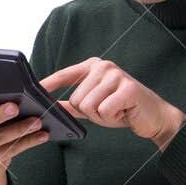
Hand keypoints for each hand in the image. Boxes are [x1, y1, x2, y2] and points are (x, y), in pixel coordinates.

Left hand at [39, 57, 185, 150]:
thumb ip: (73, 104)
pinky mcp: (128, 88)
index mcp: (92, 67)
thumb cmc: (122, 109)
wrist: (153, 116)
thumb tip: (52, 106)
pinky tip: (124, 111)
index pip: (64, 75)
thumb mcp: (93, 106)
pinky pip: (104, 110)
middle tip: (108, 109)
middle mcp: (103, 66)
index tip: (32, 91)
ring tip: (116, 109)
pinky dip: (112, 117)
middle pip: (77, 99)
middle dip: (90, 112)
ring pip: (89, 106)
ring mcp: (116, 75)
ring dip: (102, 116)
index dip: (47, 85)